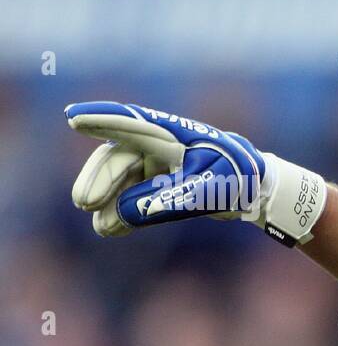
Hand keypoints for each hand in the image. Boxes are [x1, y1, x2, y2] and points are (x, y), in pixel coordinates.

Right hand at [65, 102, 326, 246]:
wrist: (257, 190)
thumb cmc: (236, 179)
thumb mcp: (204, 193)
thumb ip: (163, 202)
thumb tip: (117, 214)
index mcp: (173, 134)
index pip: (132, 122)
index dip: (102, 118)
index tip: (72, 118)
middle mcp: (160, 144)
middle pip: (117, 157)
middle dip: (99, 179)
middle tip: (84, 202)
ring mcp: (157, 162)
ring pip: (120, 177)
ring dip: (107, 199)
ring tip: (100, 225)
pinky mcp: (159, 181)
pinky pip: (132, 193)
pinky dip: (121, 209)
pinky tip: (109, 227)